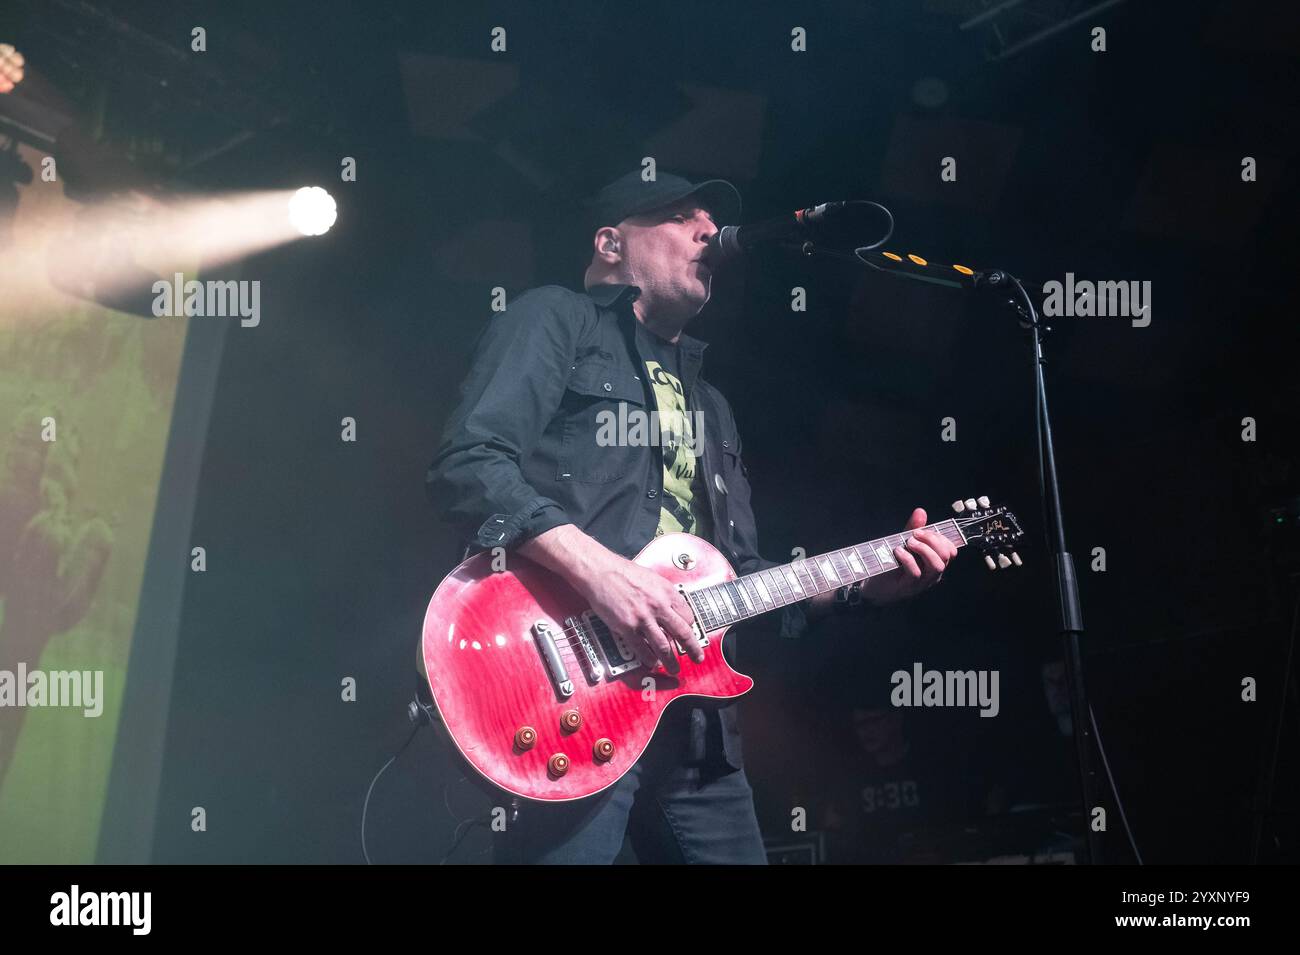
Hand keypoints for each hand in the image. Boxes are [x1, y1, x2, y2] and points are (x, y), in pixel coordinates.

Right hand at [574, 555, 703, 673]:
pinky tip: (651, 663)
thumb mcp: (652, 578)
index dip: (691, 629)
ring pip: (664, 646)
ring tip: (674, 668)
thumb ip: (663, 594)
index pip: (688, 616)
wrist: (600, 571)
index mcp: (667, 592)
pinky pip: (641, 649)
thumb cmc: (623, 572)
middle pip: (682, 633)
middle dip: (692, 649)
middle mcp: (658, 605)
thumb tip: (672, 608)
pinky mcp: (627, 627)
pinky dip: (648, 659)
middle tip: (697, 658)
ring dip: (671, 661)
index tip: (690, 635)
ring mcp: (643, 618)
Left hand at [859, 508, 956, 605]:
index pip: (951, 551)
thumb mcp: (903, 544)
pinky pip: (915, 572)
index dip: (941, 537)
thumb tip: (921, 511)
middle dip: (932, 540)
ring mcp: (921, 583)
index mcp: (934, 563)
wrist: (872, 586)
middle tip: (914, 534)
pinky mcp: (907, 587)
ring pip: (936, 566)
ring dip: (923, 549)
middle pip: (946, 556)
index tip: (923, 530)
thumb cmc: (890, 564)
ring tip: (908, 543)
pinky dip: (907, 558)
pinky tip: (897, 551)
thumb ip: (913, 529)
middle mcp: (932, 575)